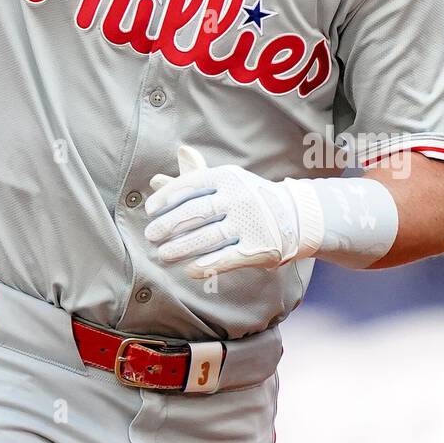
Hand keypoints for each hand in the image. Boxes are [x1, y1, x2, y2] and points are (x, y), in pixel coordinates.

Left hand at [144, 145, 322, 277]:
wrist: (294, 216)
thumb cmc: (248, 196)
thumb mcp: (226, 181)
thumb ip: (194, 177)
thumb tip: (160, 172)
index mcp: (228, 176)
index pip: (190, 185)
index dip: (166, 198)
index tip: (149, 211)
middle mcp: (239, 197)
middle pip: (195, 212)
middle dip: (168, 225)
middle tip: (150, 235)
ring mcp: (250, 223)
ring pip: (206, 238)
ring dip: (180, 248)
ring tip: (163, 254)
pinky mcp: (257, 248)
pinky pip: (224, 259)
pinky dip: (204, 266)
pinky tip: (188, 270)